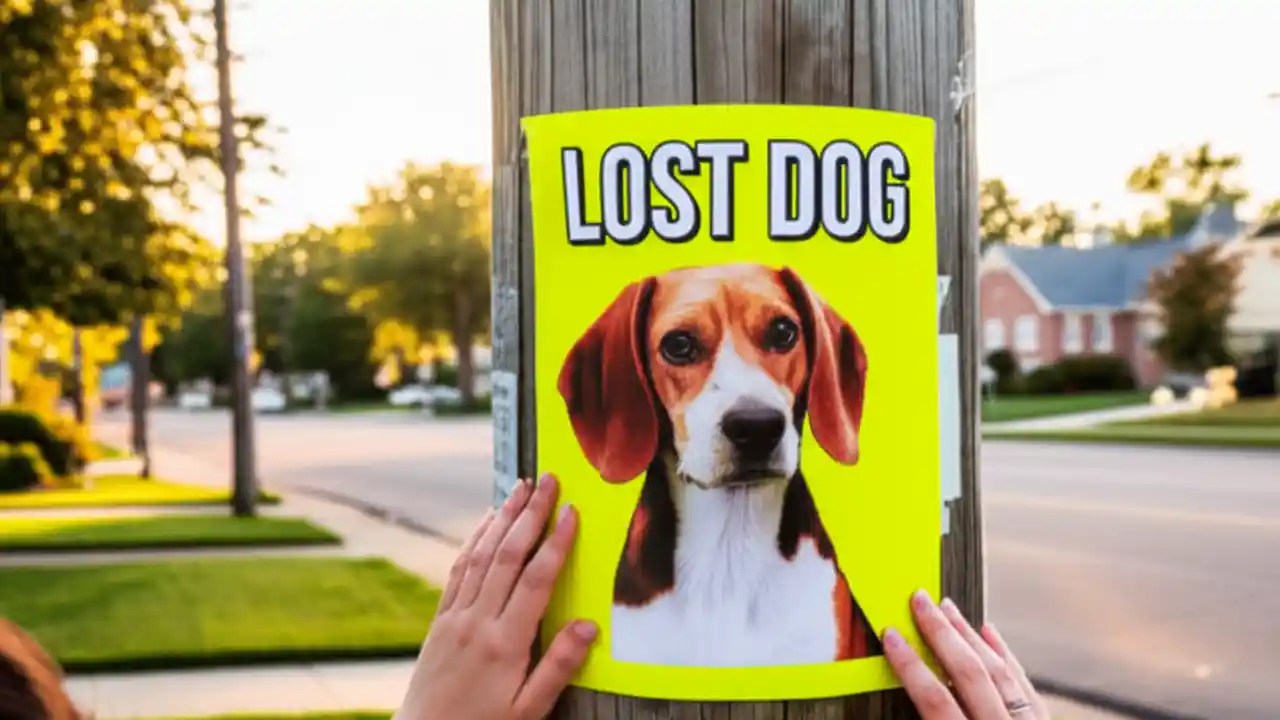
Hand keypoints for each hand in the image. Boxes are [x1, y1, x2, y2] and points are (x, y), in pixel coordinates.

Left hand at [394, 474, 596, 719]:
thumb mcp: (529, 710)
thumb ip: (559, 667)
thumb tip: (590, 626)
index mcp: (506, 643)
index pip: (536, 579)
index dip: (556, 542)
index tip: (572, 512)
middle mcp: (478, 621)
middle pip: (508, 555)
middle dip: (530, 513)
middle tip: (549, 480)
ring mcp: (456, 617)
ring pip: (481, 555)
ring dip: (502, 517)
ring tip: (520, 487)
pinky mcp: (441, 620)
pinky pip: (459, 570)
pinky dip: (474, 540)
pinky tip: (486, 523)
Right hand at [883, 590, 1048, 719]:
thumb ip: (929, 719)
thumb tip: (909, 694)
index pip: (935, 699)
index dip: (909, 665)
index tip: (891, 636)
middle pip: (968, 673)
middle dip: (940, 633)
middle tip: (920, 600)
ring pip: (999, 671)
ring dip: (970, 636)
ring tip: (948, 608)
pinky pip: (1026, 684)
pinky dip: (1006, 655)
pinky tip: (991, 634)